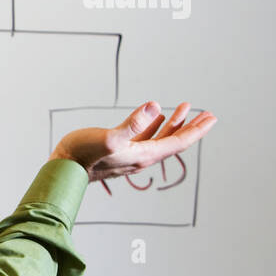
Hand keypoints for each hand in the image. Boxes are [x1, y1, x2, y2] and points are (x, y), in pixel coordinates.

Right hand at [50, 100, 216, 184]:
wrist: (63, 169)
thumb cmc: (83, 154)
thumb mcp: (109, 138)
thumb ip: (132, 124)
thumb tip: (154, 106)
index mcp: (144, 154)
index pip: (178, 142)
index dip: (197, 129)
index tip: (212, 117)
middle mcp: (142, 156)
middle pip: (175, 141)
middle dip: (192, 127)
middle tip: (208, 114)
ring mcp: (131, 154)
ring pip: (161, 138)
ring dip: (174, 123)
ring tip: (185, 108)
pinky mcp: (120, 151)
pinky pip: (145, 137)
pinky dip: (156, 126)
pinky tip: (157, 117)